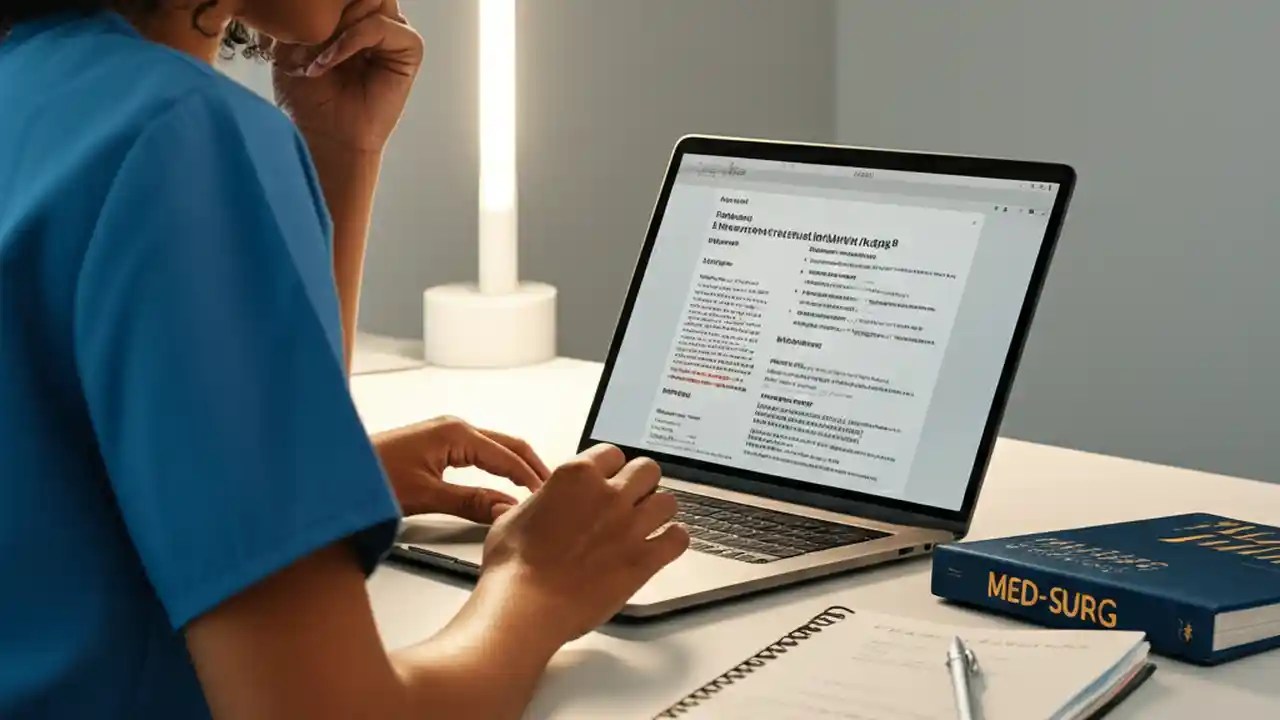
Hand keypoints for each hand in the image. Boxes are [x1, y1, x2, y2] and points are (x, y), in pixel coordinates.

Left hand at [271, 0, 422, 152]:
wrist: (322, 135)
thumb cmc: (306, 95)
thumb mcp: (294, 40)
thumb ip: (313, 12)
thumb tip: (327, 1)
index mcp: (351, 15)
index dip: (324, 3)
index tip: (299, 24)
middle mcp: (376, 20)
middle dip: (330, 10)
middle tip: (307, 40)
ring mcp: (394, 33)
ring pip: (372, 1)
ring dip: (337, 25)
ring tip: (316, 55)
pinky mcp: (408, 51)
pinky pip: (381, 26)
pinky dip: (352, 40)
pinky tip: (328, 63)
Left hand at [373, 417, 550, 521]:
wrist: (333, 471)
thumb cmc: (370, 476)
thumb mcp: (426, 496)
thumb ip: (471, 502)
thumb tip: (506, 509)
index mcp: (456, 433)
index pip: (508, 456)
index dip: (531, 478)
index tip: (547, 496)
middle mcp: (453, 428)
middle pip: (508, 445)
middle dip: (532, 466)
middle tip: (553, 490)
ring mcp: (444, 434)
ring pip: (494, 448)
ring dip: (515, 466)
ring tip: (534, 488)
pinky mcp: (435, 445)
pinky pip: (477, 453)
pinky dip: (496, 467)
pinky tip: (501, 482)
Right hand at [478, 444, 689, 641]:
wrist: (525, 605)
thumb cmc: (513, 566)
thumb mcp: (513, 516)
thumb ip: (540, 501)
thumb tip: (544, 503)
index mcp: (576, 476)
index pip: (612, 453)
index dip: (611, 468)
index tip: (609, 480)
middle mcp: (608, 494)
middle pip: (647, 470)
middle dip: (641, 483)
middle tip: (631, 500)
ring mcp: (630, 526)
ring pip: (668, 502)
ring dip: (659, 511)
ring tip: (648, 524)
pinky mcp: (643, 559)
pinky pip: (678, 539)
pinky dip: (673, 540)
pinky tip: (662, 546)